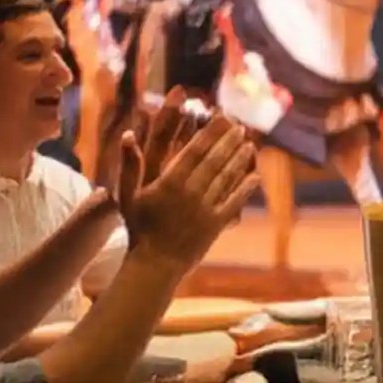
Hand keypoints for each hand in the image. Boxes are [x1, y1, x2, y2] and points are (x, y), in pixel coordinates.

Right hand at [118, 89, 258, 271]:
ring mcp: (205, 209)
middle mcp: (190, 192)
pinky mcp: (216, 224)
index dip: (211, 132)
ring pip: (227, 178)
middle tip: (241, 127)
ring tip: (249, 145)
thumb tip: (127, 134)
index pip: (195, 150)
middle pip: (215, 160)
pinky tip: (255, 176)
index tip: (221, 117)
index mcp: (170, 182)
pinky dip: (246, 188)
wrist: (154, 265)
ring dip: (240, 159)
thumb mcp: (128, 195)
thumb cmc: (139, 228)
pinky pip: (234, 202)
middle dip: (229, 141)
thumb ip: (129, 165)